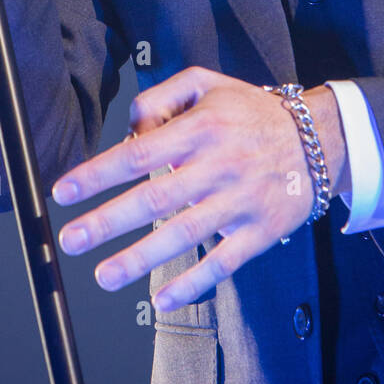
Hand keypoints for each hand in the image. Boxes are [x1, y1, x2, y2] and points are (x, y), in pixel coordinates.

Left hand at [52, 67, 348, 312]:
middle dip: (108, 222)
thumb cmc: (250, 111)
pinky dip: (194, 283)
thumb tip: (129, 132)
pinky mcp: (260, 230)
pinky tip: (162, 300)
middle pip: (155, 198)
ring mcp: (240, 201)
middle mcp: (219, 165)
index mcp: (201, 127)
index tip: (64, 192)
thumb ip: (160, 97)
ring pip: (185, 234)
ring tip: (104, 275)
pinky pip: (224, 262)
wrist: (319, 139)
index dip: (98, 174)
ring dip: (141, 259)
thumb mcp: (206, 82)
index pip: (139, 153)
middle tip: (71, 239)